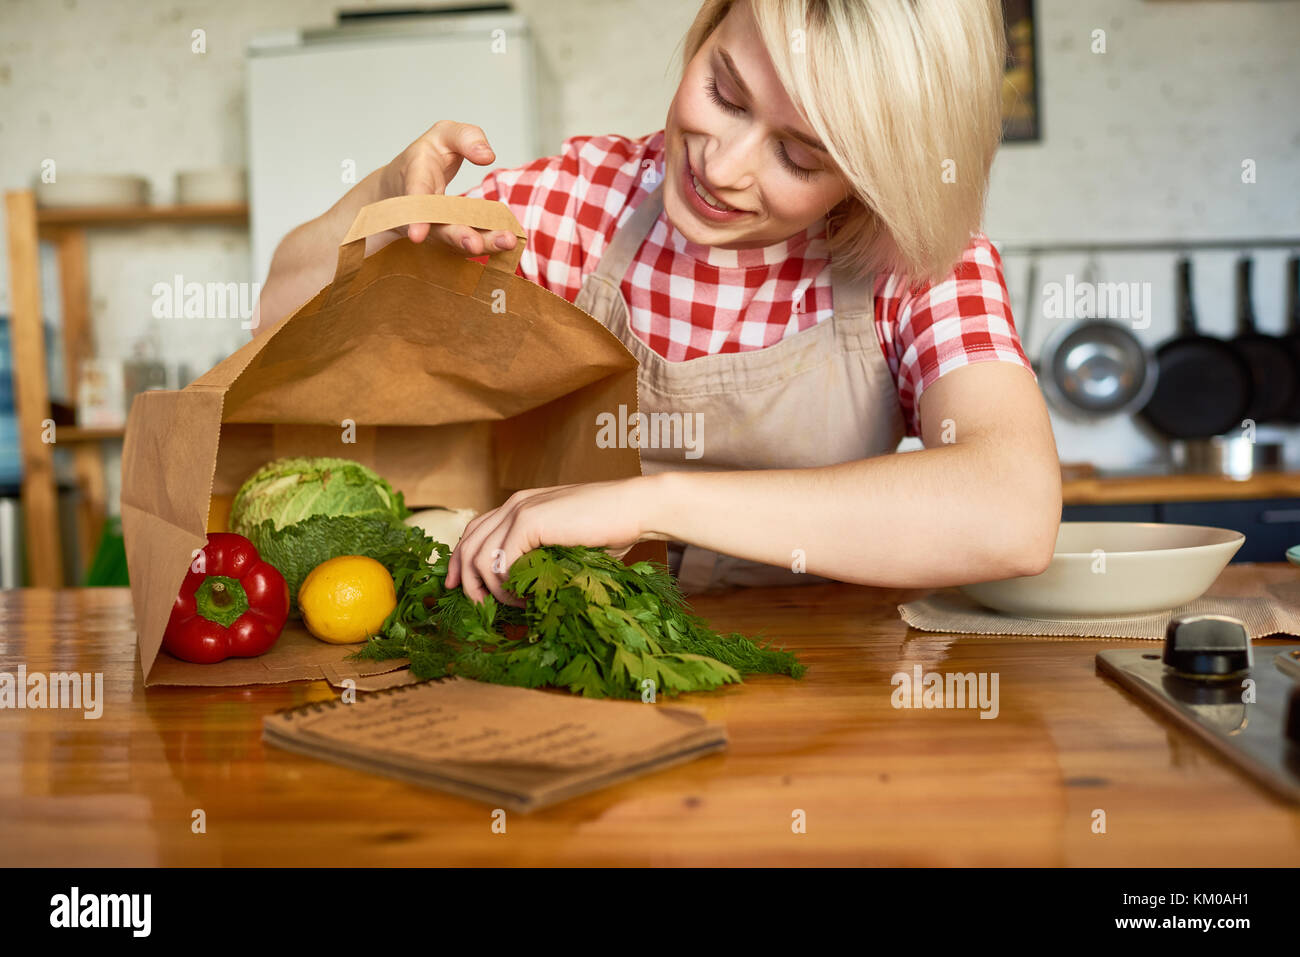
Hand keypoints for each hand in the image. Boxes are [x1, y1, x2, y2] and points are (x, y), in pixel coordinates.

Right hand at [379, 120, 519, 252]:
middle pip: (438, 227)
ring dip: (482, 244)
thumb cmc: (427, 158)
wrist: (403, 185)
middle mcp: (422, 210)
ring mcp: (435, 229)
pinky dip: (488, 245)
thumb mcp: (444, 135)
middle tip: (475, 245)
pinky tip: (508, 245)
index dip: (416, 216)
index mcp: (415, 178)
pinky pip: (467, 244)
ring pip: (456, 242)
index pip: (415, 195)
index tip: (417, 236)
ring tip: (506, 242)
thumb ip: (466, 138)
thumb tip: (487, 156)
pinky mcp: (450, 240)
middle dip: (457, 237)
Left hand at [444, 478, 664, 605]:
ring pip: (478, 556)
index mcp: (520, 504)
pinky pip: (500, 562)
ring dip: (490, 589)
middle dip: (465, 581)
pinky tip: (525, 598)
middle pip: (467, 544)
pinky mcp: (529, 522)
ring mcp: (519, 510)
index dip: (460, 560)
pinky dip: (507, 586)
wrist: (636, 508)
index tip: (458, 587)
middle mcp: (513, 504)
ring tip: (511, 606)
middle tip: (476, 606)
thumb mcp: (568, 542)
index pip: (474, 531)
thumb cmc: (611, 528)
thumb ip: (543, 556)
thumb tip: (529, 588)